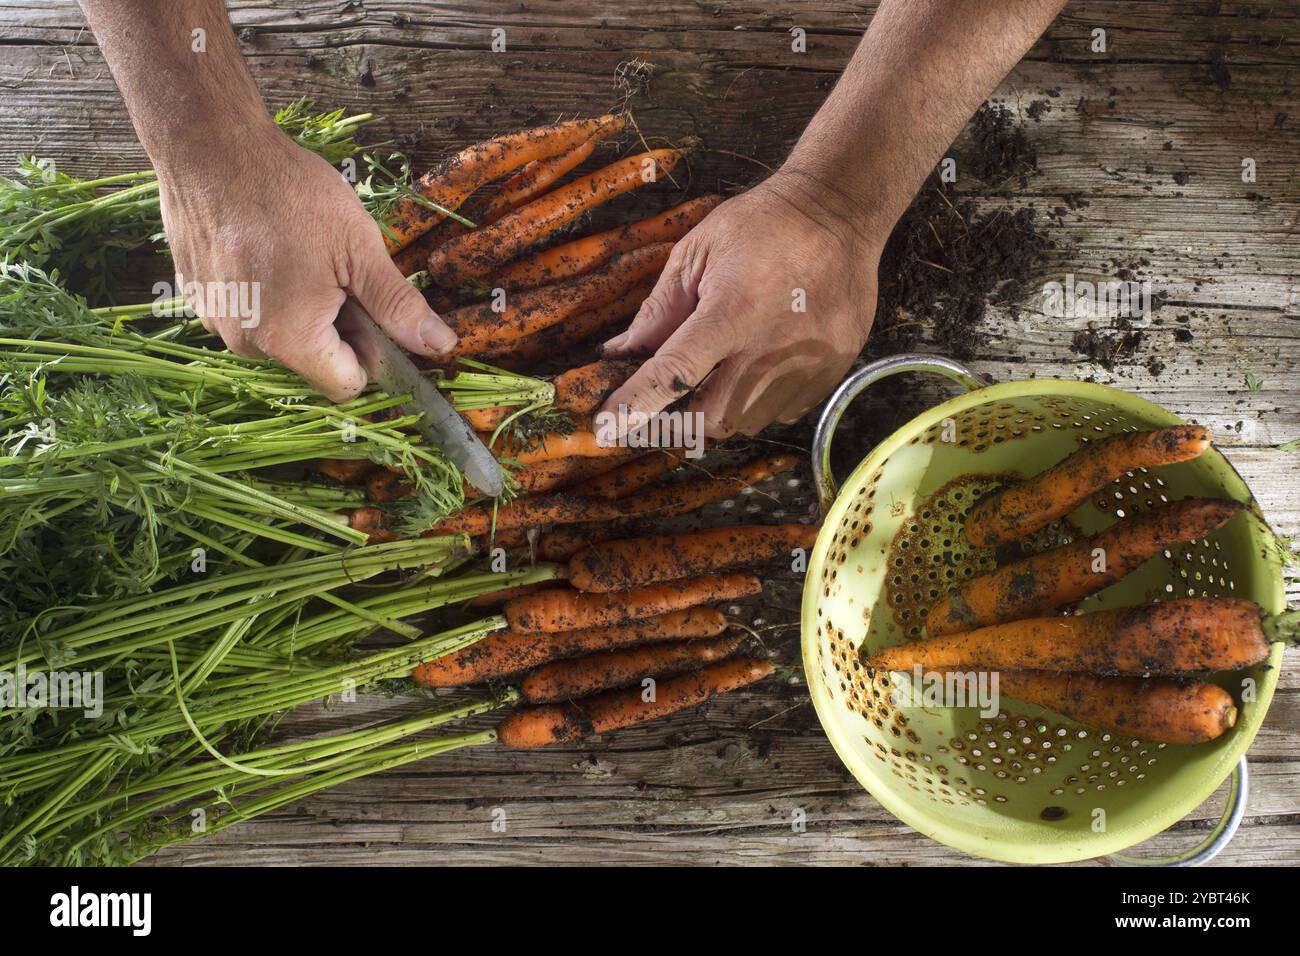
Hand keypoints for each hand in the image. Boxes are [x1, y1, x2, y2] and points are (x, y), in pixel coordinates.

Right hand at [158, 121, 455, 399]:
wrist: (211, 146)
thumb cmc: (291, 194)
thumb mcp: (360, 250)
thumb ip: (398, 307)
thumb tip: (440, 346)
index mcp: (290, 341)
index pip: (346, 385)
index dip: (370, 353)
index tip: (370, 308)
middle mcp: (246, 345)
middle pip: (313, 362)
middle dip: (336, 328)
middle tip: (337, 271)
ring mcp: (217, 322)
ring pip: (281, 338)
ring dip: (302, 311)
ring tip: (301, 256)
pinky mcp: (199, 299)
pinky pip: (249, 315)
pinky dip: (267, 295)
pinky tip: (270, 251)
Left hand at [598, 170, 881, 437]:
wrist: (840, 213)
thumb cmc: (763, 225)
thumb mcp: (698, 252)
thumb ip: (660, 309)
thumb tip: (621, 352)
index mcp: (731, 311)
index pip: (674, 374)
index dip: (635, 406)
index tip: (606, 428)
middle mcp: (771, 347)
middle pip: (712, 417)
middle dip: (682, 417)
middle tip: (672, 395)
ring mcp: (807, 364)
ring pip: (747, 422)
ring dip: (721, 410)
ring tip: (722, 372)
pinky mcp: (830, 373)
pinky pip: (781, 413)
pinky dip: (758, 403)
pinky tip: (758, 367)